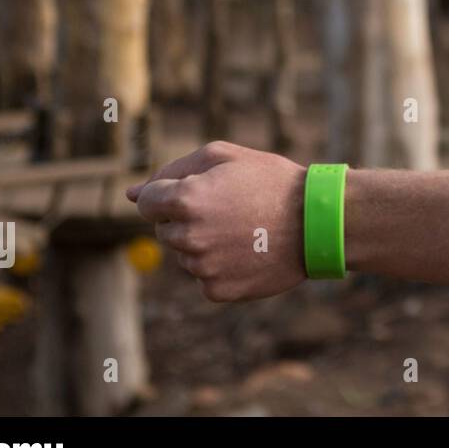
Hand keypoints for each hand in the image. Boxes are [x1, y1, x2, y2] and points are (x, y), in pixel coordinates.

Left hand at [126, 141, 307, 301]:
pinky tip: (247, 252)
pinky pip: (205, 278)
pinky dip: (221, 267)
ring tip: (244, 231)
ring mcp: (202, 268)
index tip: (200, 194)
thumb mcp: (224, 156)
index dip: (172, 195)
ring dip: (205, 244)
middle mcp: (187, 237)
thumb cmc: (270, 181)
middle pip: (166, 231)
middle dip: (188, 220)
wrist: (316, 221)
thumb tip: (131, 194)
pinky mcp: (218, 291)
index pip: (147, 203)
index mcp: (183, 200)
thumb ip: (173, 170)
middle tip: (230, 211)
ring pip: (186, 255)